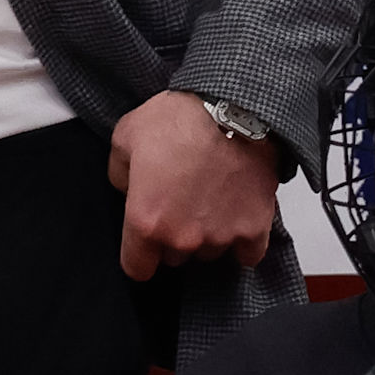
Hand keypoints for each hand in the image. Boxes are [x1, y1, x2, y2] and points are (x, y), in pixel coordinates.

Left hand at [111, 90, 278, 280]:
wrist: (235, 106)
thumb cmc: (181, 118)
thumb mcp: (126, 137)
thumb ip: (120, 175)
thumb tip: (130, 190)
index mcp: (146, 221)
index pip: (137, 267)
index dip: (140, 255)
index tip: (146, 243)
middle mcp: (183, 237)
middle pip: (176, 257)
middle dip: (175, 236)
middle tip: (182, 202)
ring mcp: (221, 236)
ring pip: (210, 252)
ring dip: (209, 235)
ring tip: (213, 200)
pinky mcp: (254, 228)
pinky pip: (248, 253)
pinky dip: (244, 241)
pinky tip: (238, 218)